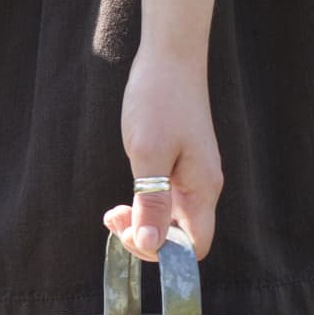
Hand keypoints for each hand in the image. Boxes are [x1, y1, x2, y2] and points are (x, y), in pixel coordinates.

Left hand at [102, 49, 222, 260]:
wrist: (168, 61)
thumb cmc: (159, 102)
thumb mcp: (148, 155)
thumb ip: (150, 202)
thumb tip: (149, 245)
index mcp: (202, 190)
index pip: (194, 247)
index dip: (162, 253)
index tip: (130, 235)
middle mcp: (200, 188)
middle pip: (179, 238)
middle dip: (144, 238)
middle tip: (113, 218)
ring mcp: (189, 178)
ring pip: (167, 221)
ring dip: (138, 223)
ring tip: (112, 212)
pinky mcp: (175, 167)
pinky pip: (161, 202)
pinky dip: (140, 207)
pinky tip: (121, 202)